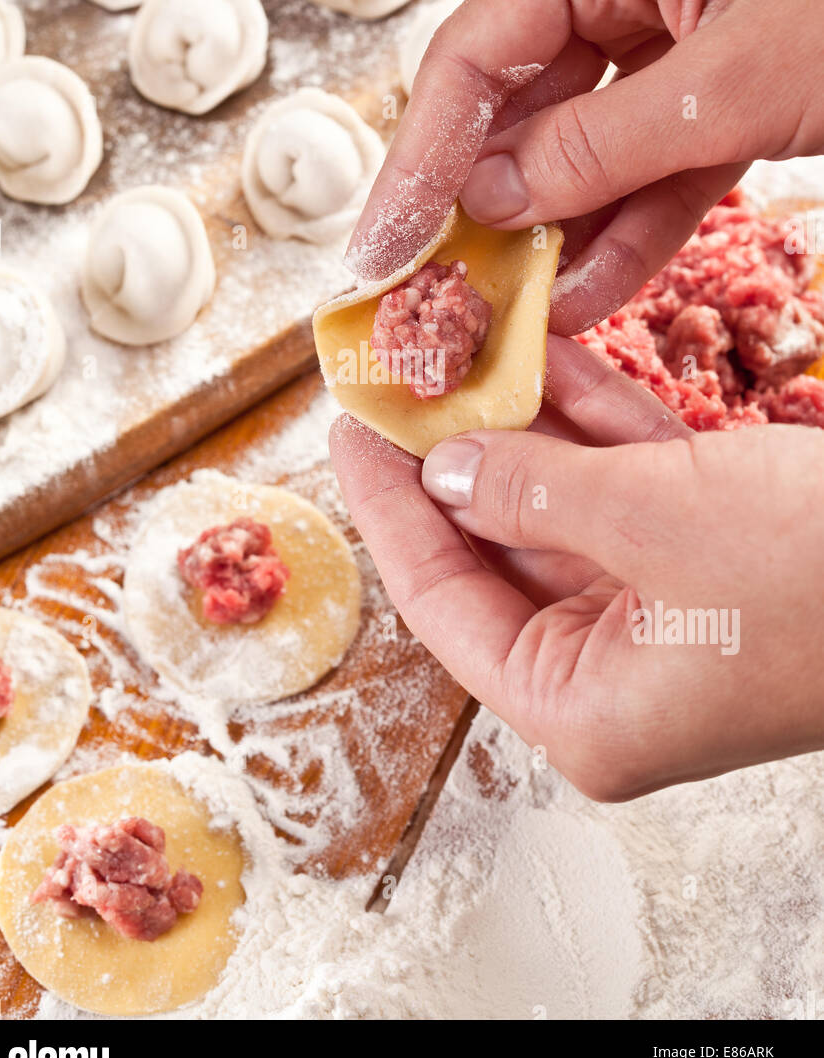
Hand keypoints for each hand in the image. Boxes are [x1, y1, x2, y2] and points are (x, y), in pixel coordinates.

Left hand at [330, 339, 823, 799]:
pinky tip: (549, 357)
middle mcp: (614, 673)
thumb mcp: (662, 522)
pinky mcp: (709, 563)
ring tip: (462, 347)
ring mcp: (664, 616)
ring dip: (522, 427)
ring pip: (562, 509)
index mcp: (584, 710)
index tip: (348, 429)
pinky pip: (627, 490)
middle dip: (453, 455)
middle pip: (497, 550)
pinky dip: (594, 427)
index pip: (443, 603)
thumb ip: (537, 493)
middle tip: (401, 374)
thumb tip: (447, 468)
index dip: (388, 509)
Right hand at [346, 0, 823, 334]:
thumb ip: (595, 148)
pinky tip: (586, 293)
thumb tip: (485, 200)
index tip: (385, 245)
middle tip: (438, 294)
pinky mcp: (720, 90)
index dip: (421, 156)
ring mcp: (673, 35)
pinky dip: (624, 230)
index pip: (475, 52)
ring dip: (553, 233)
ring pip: (582, 147)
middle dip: (483, 205)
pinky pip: (651, 168)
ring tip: (512, 314)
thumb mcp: (730, 85)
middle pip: (518, 103)